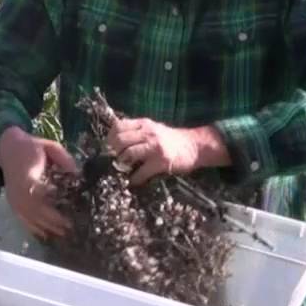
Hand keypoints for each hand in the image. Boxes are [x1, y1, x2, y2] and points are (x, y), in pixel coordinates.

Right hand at [0, 126, 76, 239]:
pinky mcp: (12, 203)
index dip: (52, 206)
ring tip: (63, 234)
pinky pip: (22, 219)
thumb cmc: (31, 147)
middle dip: (53, 221)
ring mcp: (13, 199)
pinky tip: (46, 235)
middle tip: (71, 227)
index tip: (68, 213)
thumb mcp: (49, 146)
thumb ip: (64, 158)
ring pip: (29, 218)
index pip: (38, 194)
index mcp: (26, 175)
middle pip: (35, 211)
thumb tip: (77, 174)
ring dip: (46, 227)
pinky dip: (34, 228)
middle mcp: (17, 190)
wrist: (7, 148)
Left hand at [107, 118, 228, 185]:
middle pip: (119, 140)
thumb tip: (116, 140)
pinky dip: (134, 179)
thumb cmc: (172, 139)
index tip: (109, 147)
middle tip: (115, 160)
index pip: (118, 126)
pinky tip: (134, 181)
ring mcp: (155, 147)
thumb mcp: (154, 128)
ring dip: (122, 165)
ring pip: (127, 154)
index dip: (110, 138)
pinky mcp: (161, 162)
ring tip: (124, 170)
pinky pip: (140, 172)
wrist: (195, 146)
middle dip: (113, 152)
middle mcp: (148, 133)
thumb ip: (138, 131)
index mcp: (144, 124)